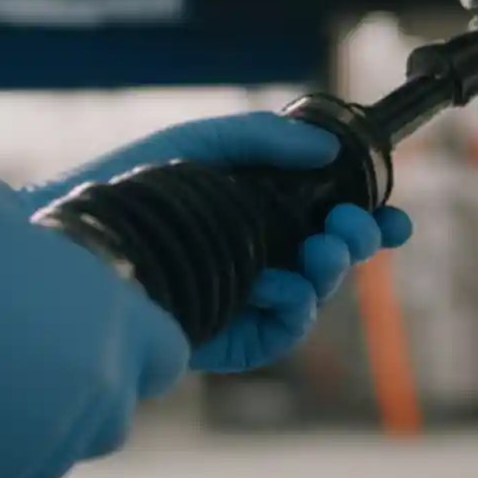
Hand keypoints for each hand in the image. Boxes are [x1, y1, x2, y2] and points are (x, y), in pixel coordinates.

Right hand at [0, 179, 188, 477]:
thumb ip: (29, 249)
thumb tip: (11, 235)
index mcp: (114, 318)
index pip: (166, 356)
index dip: (138, 357)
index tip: (107, 353)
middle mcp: (96, 387)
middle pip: (112, 422)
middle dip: (77, 407)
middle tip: (16, 379)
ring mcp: (44, 444)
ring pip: (49, 461)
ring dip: (16, 439)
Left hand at [21, 112, 412, 372]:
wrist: (79, 237)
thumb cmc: (134, 186)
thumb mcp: (202, 142)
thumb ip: (263, 138)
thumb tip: (325, 150)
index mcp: (265, 212)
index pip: (333, 220)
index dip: (374, 222)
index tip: (397, 219)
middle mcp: (263, 255)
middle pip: (336, 258)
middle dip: (359, 242)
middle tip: (350, 227)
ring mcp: (249, 298)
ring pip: (317, 294)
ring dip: (333, 272)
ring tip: (318, 252)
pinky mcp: (230, 338)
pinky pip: (283, 332)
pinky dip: (295, 309)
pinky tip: (279, 287)